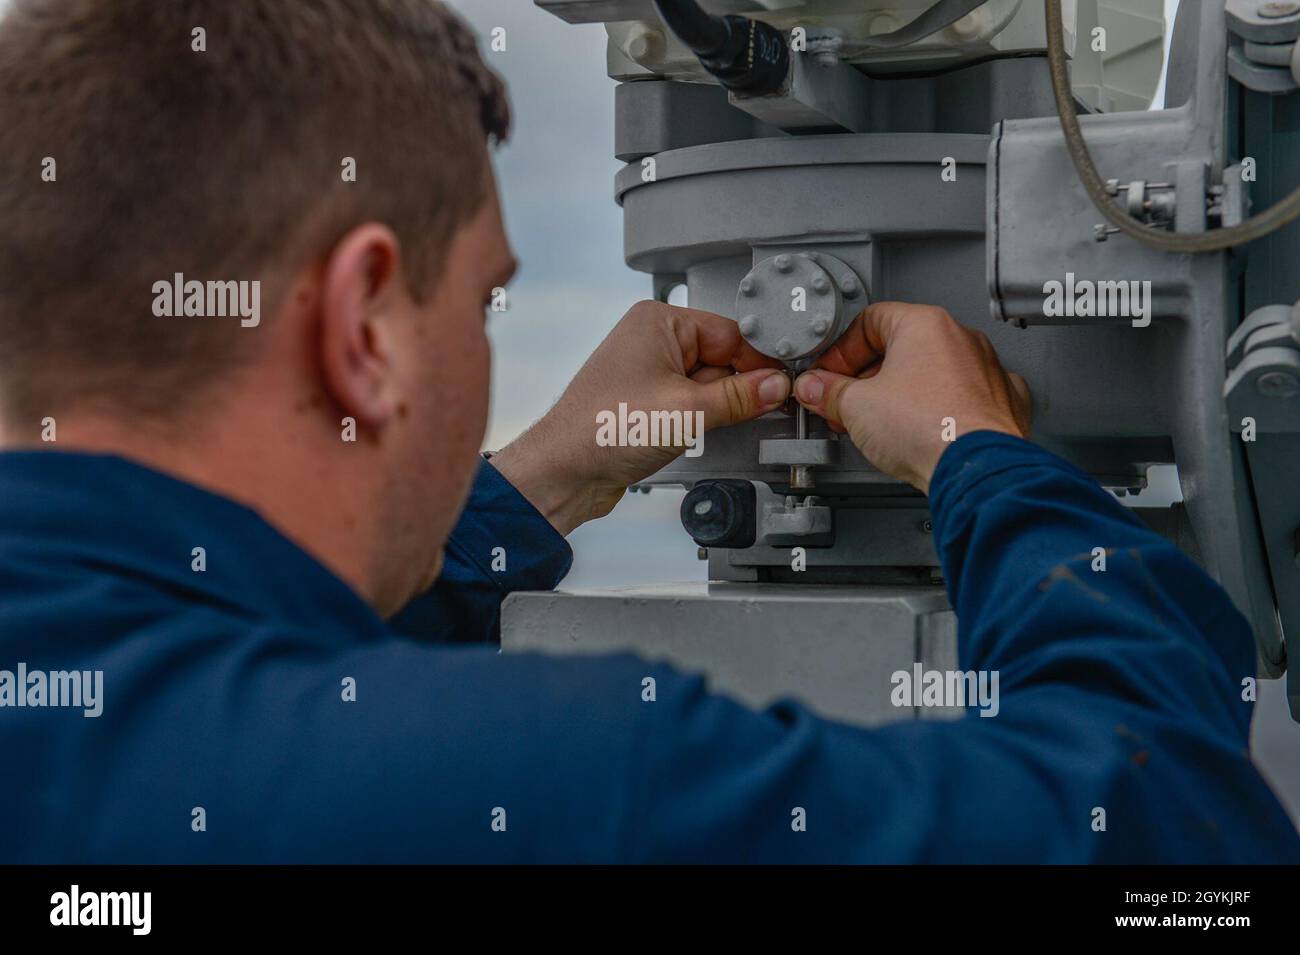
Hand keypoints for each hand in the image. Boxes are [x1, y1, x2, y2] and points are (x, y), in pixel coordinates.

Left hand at [492, 301, 790, 533]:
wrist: (564, 472)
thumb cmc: (602, 429)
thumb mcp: (689, 411)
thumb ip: (740, 397)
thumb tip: (775, 385)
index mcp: (659, 320)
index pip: (731, 333)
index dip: (758, 363)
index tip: (780, 386)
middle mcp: (652, 339)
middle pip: (722, 359)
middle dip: (732, 390)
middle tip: (734, 414)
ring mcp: (649, 371)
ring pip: (708, 386)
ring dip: (714, 410)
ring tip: (691, 428)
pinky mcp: (648, 400)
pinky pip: (690, 404)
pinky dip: (698, 421)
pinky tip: (685, 437)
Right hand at [793, 302, 1030, 492]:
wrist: (977, 470)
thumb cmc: (930, 430)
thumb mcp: (856, 407)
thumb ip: (829, 391)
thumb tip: (816, 388)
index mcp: (925, 325)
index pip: (868, 322)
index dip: (840, 352)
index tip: (827, 377)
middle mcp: (961, 339)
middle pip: (900, 348)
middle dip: (865, 379)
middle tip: (844, 404)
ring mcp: (985, 370)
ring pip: (932, 373)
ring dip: (900, 394)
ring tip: (878, 424)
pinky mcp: (1001, 402)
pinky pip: (961, 397)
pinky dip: (939, 409)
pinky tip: (922, 429)